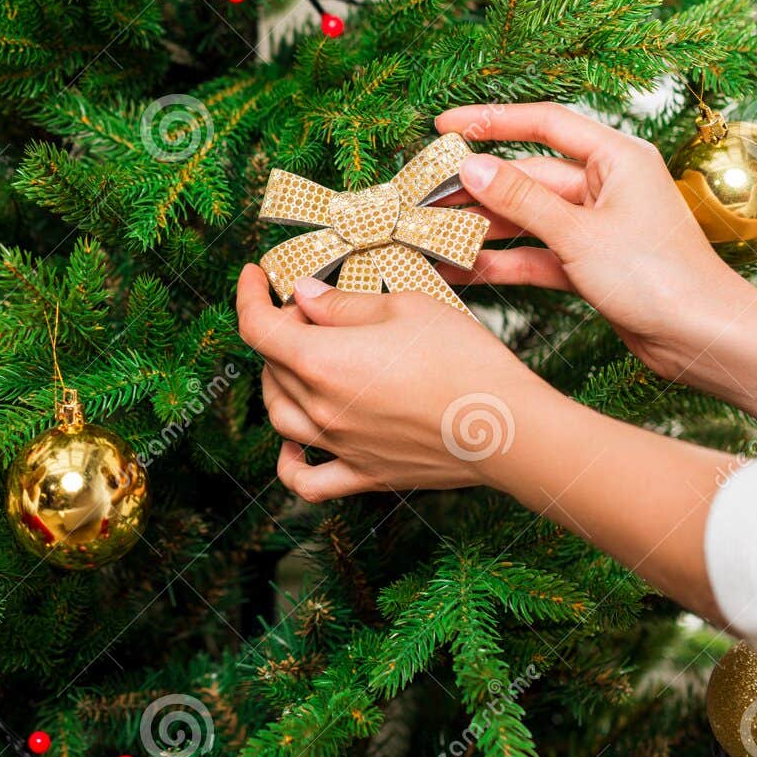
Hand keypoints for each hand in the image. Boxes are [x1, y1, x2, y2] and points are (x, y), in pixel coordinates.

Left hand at [235, 266, 558, 500]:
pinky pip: (307, 481)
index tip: (253, 275)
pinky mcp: (364, 475)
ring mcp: (339, 446)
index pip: (257, 326)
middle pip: (270, 366)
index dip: (247, 295)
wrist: (509, 427)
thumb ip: (343, 304)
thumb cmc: (464, 359)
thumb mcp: (405, 307)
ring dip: (278, 382)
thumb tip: (305, 296)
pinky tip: (292, 444)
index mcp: (322, 360)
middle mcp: (320, 409)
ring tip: (301, 361)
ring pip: (278, 416)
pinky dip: (288, 463)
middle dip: (278, 330)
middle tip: (308, 309)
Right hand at [434, 102, 756, 382]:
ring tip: (430, 235)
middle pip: (526, 176)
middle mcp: (605, 186)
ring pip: (526, 217)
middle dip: (475, 189)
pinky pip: (534, 253)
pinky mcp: (588, 262)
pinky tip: (462, 269)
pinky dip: (502, 261)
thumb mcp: (580, 233)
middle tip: (422, 198)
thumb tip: (471, 167)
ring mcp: (595, 225)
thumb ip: (521, 199)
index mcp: (616, 159)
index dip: (491, 120)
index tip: (444, 125)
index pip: (545, 124)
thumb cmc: (659, 277)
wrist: (703, 338)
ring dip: (482, 228)